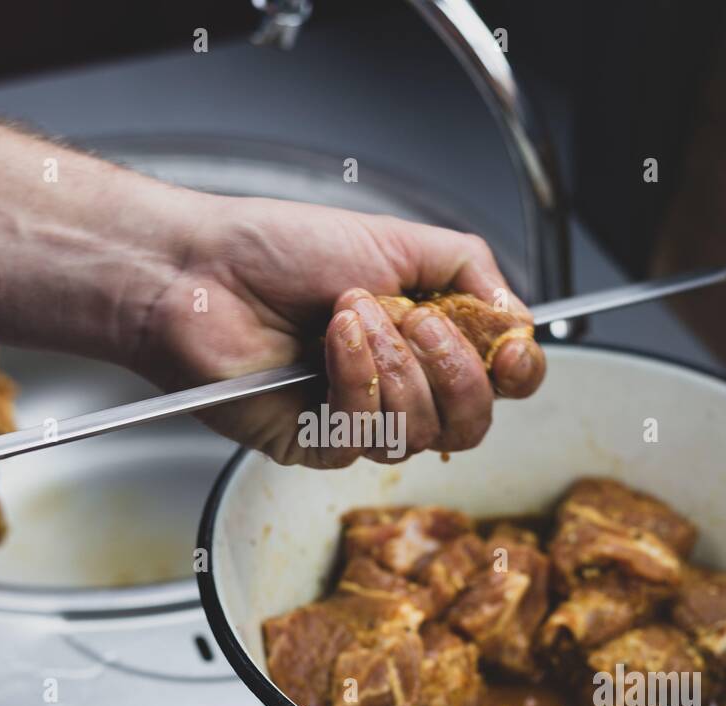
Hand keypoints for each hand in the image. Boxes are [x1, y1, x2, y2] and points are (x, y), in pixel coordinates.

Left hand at [132, 192, 545, 466]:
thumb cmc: (281, 249)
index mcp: (425, 339)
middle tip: (419, 318)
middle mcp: (399, 386)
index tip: (511, 349)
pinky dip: (356, 379)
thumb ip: (472, 270)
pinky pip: (364, 434)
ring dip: (395, 365)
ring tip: (351, 312)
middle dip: (457, 372)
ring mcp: (358, 419)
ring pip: (421, 433)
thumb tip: (521, 318)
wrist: (204, 269)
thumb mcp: (397, 240)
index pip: (501, 383)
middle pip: (472, 424)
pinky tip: (331, 340)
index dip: (517, 373)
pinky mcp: (315, 445)